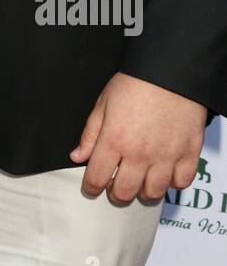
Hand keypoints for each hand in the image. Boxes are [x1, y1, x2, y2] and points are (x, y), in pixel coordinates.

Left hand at [70, 72, 206, 200]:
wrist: (169, 72)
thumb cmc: (135, 83)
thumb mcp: (103, 104)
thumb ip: (90, 134)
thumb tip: (77, 156)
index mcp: (114, 140)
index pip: (97, 178)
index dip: (91, 188)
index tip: (92, 187)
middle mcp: (139, 153)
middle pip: (124, 192)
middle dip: (115, 193)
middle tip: (115, 184)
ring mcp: (166, 156)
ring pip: (152, 193)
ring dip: (143, 191)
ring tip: (140, 180)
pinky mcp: (188, 153)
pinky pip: (181, 183)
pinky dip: (172, 183)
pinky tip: (165, 173)